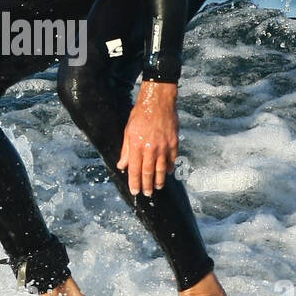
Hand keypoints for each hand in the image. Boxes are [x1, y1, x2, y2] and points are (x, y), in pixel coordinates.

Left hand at [116, 80, 178, 196]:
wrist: (158, 101)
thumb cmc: (140, 114)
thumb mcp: (128, 131)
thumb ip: (126, 150)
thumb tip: (122, 165)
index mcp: (137, 146)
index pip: (134, 169)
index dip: (134, 182)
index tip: (135, 191)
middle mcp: (150, 148)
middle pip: (148, 172)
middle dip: (147, 185)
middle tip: (147, 193)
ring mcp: (163, 146)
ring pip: (161, 169)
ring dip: (159, 180)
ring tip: (157, 187)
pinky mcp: (173, 143)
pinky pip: (172, 159)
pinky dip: (169, 167)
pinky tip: (168, 173)